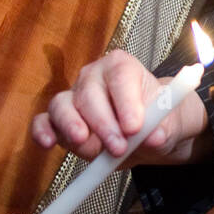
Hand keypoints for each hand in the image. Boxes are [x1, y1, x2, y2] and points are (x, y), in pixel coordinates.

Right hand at [31, 49, 211, 166]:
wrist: (149, 133)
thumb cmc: (160, 118)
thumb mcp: (171, 122)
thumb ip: (164, 127)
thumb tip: (154, 136)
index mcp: (123, 67)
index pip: (120, 75)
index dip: (125, 100)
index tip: (135, 126)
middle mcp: (93, 77)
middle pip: (90, 93)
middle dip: (103, 123)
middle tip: (119, 147)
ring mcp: (74, 98)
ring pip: (62, 105)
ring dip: (71, 126)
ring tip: (85, 145)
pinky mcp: (60, 122)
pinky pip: (44, 121)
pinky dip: (42, 131)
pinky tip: (48, 143)